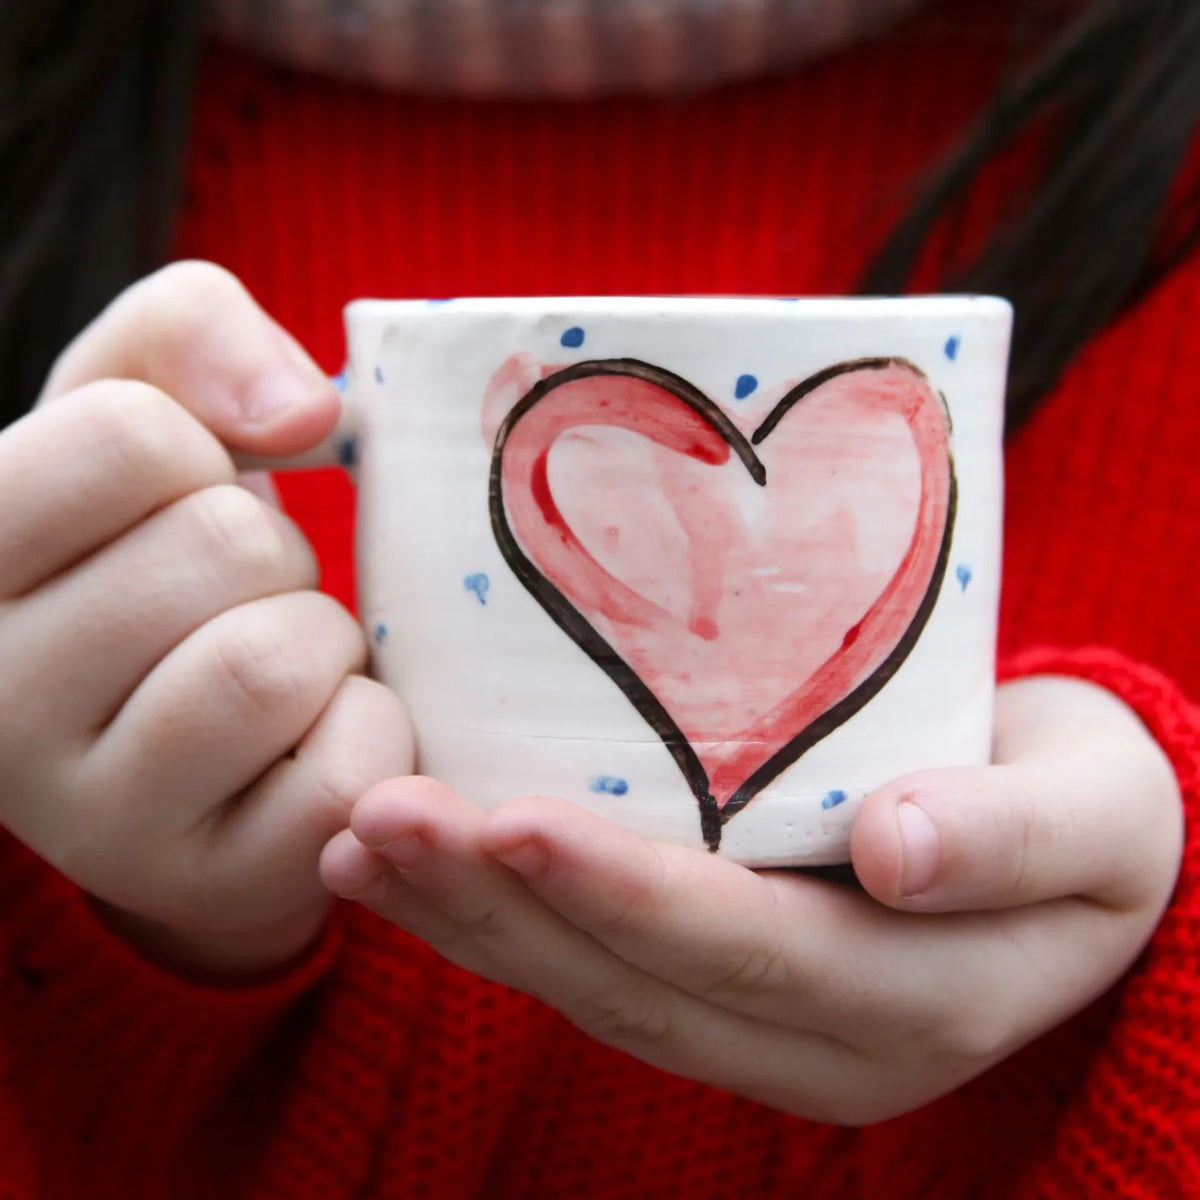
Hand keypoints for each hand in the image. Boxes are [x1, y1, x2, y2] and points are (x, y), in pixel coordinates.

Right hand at [0, 261, 411, 976]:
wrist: (193, 749)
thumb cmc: (162, 562)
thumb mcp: (142, 417)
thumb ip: (186, 337)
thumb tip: (304, 407)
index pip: (124, 436)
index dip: (202, 451)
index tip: (179, 500)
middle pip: (222, 548)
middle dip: (273, 556)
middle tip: (237, 600)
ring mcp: (91, 816)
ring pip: (276, 663)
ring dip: (321, 643)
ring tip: (276, 668)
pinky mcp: (205, 880)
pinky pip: (345, 771)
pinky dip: (367, 730)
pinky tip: (310, 741)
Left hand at [321, 675, 1181, 1122]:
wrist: (1059, 841)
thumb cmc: (1085, 808)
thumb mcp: (1099, 816)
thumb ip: (1017, 838)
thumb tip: (900, 852)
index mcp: (909, 1001)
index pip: (746, 955)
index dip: (625, 896)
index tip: (508, 821)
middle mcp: (809, 1039)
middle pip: (633, 982)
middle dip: (499, 908)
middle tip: (381, 819)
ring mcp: (750, 1025)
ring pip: (585, 986)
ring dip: (464, 920)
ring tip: (360, 841)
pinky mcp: (708, 985)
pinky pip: (583, 965)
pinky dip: (486, 919)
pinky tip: (403, 868)